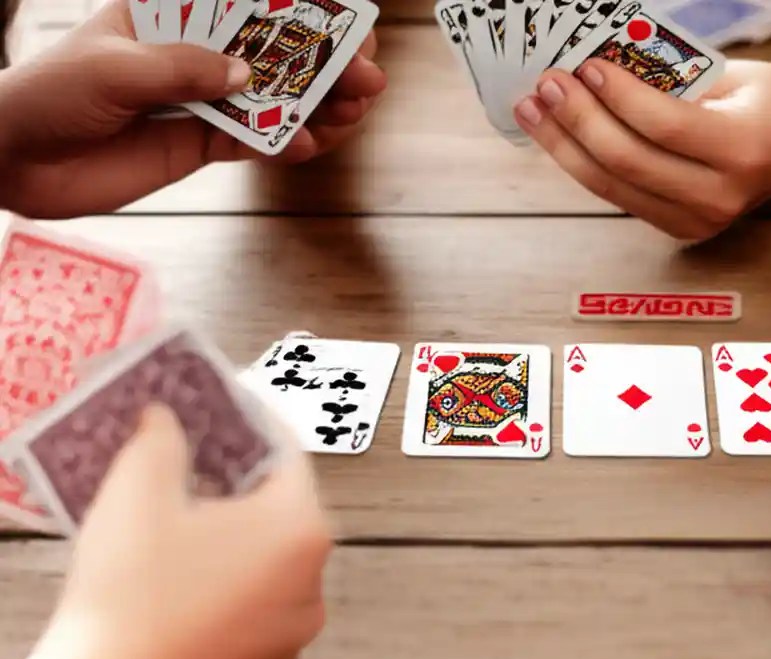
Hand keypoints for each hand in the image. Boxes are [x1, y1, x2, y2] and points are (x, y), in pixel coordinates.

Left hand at [0, 0, 386, 218]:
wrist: (15, 161)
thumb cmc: (49, 94)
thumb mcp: (113, 70)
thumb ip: (181, 71)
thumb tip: (246, 74)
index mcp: (174, 15)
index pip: (250, 3)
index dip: (302, 10)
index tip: (345, 23)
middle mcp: (196, 53)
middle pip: (276, 52)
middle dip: (324, 63)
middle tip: (366, 77)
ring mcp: (203, 99)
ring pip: (276, 98)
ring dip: (318, 106)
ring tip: (353, 114)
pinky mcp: (201, 143)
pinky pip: (255, 142)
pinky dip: (285, 144)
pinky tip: (308, 145)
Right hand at [0, 406, 330, 658]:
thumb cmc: (128, 608)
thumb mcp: (136, 492)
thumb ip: (161, 439)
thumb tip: (168, 419)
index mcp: (299, 529)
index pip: (288, 452)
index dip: (251, 421)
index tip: (230, 407)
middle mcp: (312, 582)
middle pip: (281, 510)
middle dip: (234, 485)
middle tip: (190, 469)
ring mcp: (293, 632)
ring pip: (266, 564)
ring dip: (228, 542)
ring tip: (172, 535)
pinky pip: (254, 610)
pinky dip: (223, 590)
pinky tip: (174, 588)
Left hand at [514, 59, 770, 241]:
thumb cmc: (768, 98)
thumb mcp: (731, 77)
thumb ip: (670, 80)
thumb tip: (596, 67)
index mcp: (744, 150)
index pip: (665, 127)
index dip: (619, 97)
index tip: (586, 66)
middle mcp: (722, 196)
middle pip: (630, 161)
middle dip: (579, 120)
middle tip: (548, 85)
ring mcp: (701, 221)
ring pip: (614, 186)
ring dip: (566, 146)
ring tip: (536, 110)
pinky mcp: (682, 230)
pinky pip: (620, 196)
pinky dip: (583, 165)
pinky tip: (558, 137)